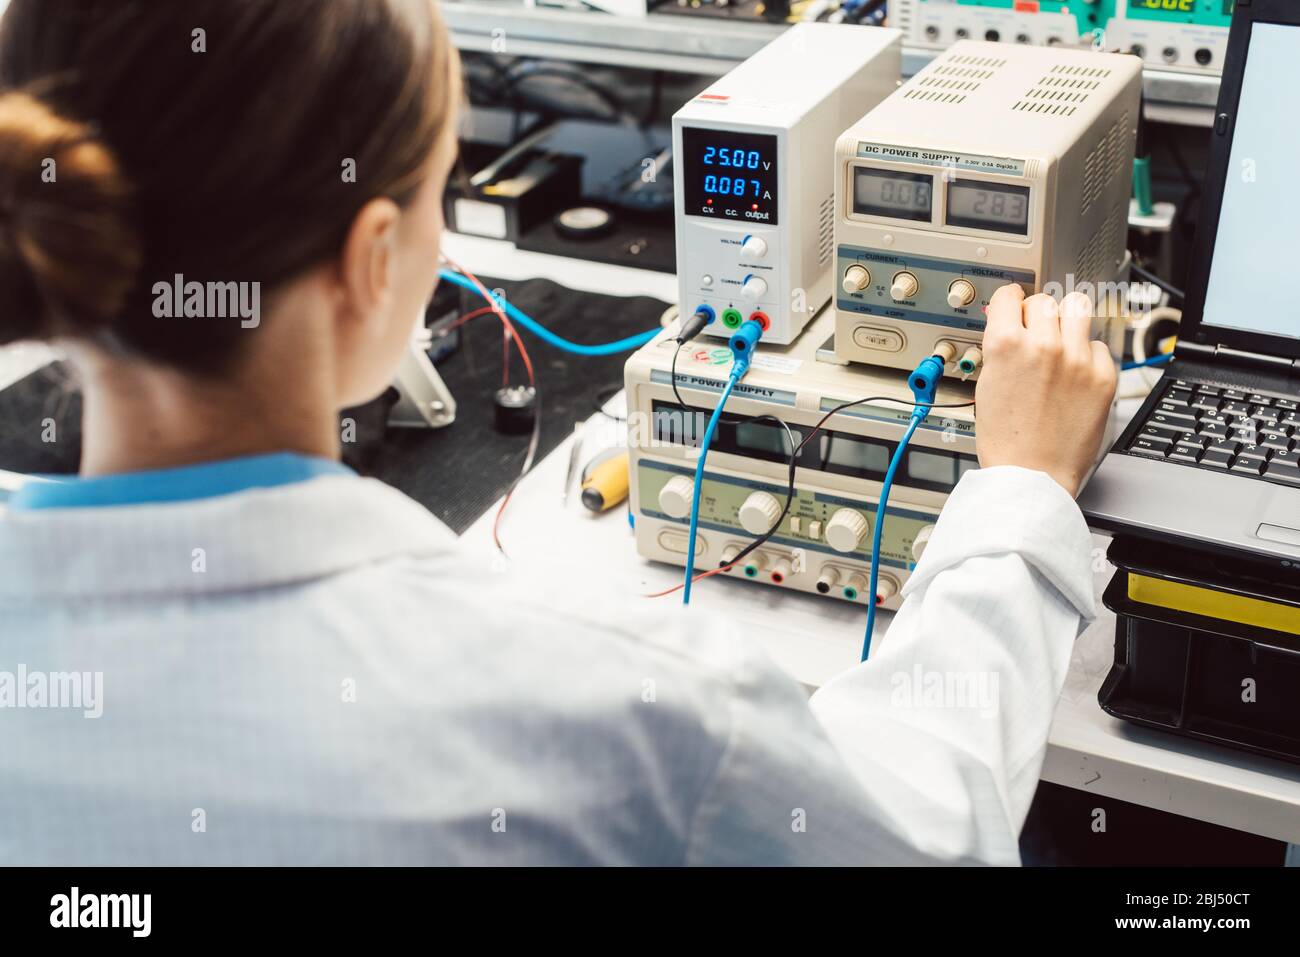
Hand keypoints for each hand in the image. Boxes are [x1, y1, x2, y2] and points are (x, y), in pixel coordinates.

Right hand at [974, 285, 1116, 496]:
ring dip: (1067, 320)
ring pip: (1078, 307)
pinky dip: (1087, 356)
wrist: (1032, 475)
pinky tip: (1075, 375)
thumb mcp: (987, 384)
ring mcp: (1077, 359)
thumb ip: (1000, 348)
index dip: (1009, 303)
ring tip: (1062, 340)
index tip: (1014, 308)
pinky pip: (1099, 346)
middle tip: (1036, 333)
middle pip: (1045, 300)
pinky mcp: (1103, 376)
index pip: (1010, 295)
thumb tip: (1009, 325)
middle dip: (1037, 314)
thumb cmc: (1006, 440)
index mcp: (1006, 345)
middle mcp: (1044, 345)